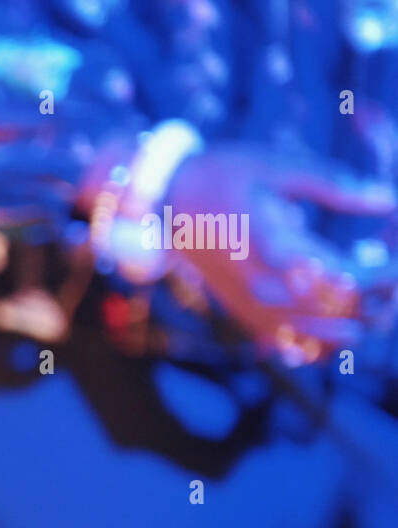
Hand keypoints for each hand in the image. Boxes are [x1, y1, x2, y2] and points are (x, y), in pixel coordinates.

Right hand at [164, 145, 396, 360]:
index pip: (337, 278)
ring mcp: (251, 304)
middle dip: (377, 299)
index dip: (378, 275)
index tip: (392, 258)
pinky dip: (327, 340)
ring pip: (319, 339)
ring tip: (374, 295)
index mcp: (267, 244)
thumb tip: (388, 199)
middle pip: (335, 314)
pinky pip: (295, 346)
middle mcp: (259, 284)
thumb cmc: (224, 176)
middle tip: (390, 272)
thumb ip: (334, 184)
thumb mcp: (277, 165)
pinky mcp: (246, 313)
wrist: (167, 201)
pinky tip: (343, 320)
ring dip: (358, 322)